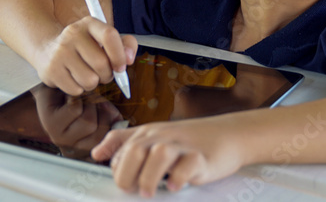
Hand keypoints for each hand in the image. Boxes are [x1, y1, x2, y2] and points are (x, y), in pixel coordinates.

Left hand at [32, 85, 122, 155]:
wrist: (54, 89)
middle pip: (97, 133)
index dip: (109, 126)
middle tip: (91, 102)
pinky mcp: (51, 123)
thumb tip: (122, 124)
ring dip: (88, 103)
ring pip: (87, 121)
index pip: (103, 145)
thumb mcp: (101, 111)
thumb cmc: (79, 101)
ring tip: (81, 98)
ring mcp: (58, 137)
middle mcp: (69, 148)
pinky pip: (75, 110)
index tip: (106, 114)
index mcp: (82, 149)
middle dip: (99, 111)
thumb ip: (112, 119)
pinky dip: (77, 97)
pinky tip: (69, 97)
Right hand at [35, 16, 136, 94]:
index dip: (120, 55)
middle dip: (107, 75)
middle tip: (102, 72)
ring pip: (90, 80)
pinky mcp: (51, 69)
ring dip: (92, 83)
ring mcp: (60, 52)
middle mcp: (72, 34)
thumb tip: (129, 59)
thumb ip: (124, 44)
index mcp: (89, 23)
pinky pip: (76, 90)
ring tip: (85, 74)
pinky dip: (78, 89)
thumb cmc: (84, 47)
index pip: (109, 35)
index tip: (121, 67)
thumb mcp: (103, 39)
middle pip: (101, 64)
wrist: (48, 50)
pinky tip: (72, 78)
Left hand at [91, 117, 245, 196]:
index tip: (126, 182)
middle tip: (132, 189)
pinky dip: (179, 177)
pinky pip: (188, 165)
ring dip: (150, 176)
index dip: (117, 168)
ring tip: (149, 191)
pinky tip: (175, 185)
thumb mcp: (154, 136)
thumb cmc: (188, 140)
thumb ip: (124, 143)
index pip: (121, 148)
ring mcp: (182, 145)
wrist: (228, 134)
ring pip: (160, 154)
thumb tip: (96, 154)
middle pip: (135, 149)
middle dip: (128, 173)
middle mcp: (162, 137)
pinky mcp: (201, 156)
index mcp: (148, 133)